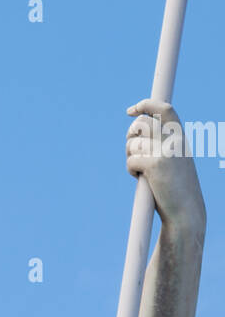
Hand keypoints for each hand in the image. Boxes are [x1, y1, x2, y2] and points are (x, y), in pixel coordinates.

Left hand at [126, 99, 205, 231]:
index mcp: (181, 138)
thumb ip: (162, 144)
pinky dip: (131, 170)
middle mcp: (175, 140)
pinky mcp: (155, 165)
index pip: (164, 109)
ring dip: (131, 156)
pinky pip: (131, 160)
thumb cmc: (176, 188)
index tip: (131, 110)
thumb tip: (136, 132)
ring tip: (140, 170)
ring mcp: (166, 152)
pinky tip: (141, 179)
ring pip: (133, 144)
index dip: (145, 105)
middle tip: (132, 149)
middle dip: (130, 135)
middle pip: (141, 123)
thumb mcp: (174, 160)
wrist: (185, 212)